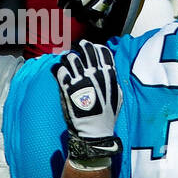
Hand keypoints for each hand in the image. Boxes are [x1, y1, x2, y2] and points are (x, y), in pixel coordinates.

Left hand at [53, 40, 121, 165]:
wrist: (95, 130)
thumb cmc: (108, 114)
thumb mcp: (117, 94)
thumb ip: (112, 79)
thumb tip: (108, 69)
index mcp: (109, 74)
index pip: (102, 51)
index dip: (96, 47)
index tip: (91, 47)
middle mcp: (95, 74)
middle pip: (87, 51)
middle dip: (82, 47)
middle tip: (77, 48)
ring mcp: (80, 80)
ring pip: (71, 58)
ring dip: (68, 57)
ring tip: (66, 60)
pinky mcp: (67, 88)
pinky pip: (60, 71)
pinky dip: (59, 69)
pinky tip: (60, 72)